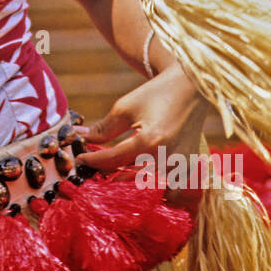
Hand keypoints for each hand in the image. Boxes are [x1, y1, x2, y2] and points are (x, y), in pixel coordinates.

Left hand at [71, 64, 209, 208]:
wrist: (190, 88)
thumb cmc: (156, 94)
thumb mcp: (125, 108)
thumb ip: (104, 128)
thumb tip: (82, 138)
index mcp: (149, 142)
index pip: (113, 159)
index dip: (93, 160)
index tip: (80, 160)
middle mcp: (166, 158)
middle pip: (128, 176)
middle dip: (108, 174)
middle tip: (93, 170)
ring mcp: (180, 165)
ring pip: (145, 182)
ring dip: (127, 180)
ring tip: (110, 173)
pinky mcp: (188, 166)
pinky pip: (164, 182)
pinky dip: (149, 182)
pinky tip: (135, 177)